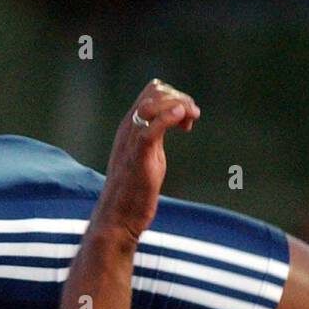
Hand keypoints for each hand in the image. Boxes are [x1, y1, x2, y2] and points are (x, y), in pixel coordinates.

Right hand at [95, 79, 199, 240]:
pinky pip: (151, 128)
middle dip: (180, 99)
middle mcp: (128, 129)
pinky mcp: (138, 156)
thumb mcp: (147, 154)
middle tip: (191, 120)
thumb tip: (175, 121)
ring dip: (179, 106)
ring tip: (190, 123)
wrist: (117, 218)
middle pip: (155, 91)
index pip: (152, 92)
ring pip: (153, 104)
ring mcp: (131, 141)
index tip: (186, 119)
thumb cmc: (133, 191)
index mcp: (130, 126)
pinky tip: (183, 122)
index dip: (175, 97)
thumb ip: (156, 135)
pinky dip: (169, 118)